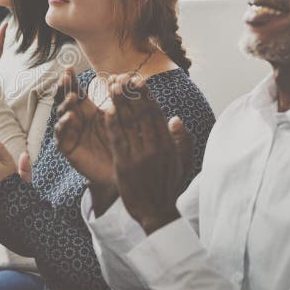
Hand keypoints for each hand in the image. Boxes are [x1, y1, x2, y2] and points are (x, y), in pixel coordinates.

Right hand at [54, 67, 116, 213]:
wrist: (121, 170)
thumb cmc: (123, 143)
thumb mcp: (122, 118)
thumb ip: (122, 100)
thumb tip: (126, 76)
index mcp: (87, 110)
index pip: (75, 91)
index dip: (71, 80)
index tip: (69, 67)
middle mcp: (76, 119)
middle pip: (64, 99)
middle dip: (63, 88)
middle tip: (64, 77)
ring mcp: (70, 133)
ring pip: (61, 115)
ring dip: (65, 104)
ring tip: (73, 97)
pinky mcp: (68, 147)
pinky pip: (61, 135)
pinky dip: (64, 125)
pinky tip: (71, 117)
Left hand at [104, 75, 191, 233]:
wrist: (157, 213)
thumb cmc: (169, 186)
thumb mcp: (183, 162)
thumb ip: (181, 139)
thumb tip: (174, 118)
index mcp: (168, 144)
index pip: (155, 114)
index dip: (145, 96)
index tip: (138, 80)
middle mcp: (155, 147)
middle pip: (140, 114)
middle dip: (130, 93)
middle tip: (121, 76)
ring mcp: (139, 156)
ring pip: (128, 123)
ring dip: (118, 102)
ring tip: (111, 86)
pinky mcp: (124, 165)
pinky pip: (117, 140)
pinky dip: (111, 124)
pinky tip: (105, 110)